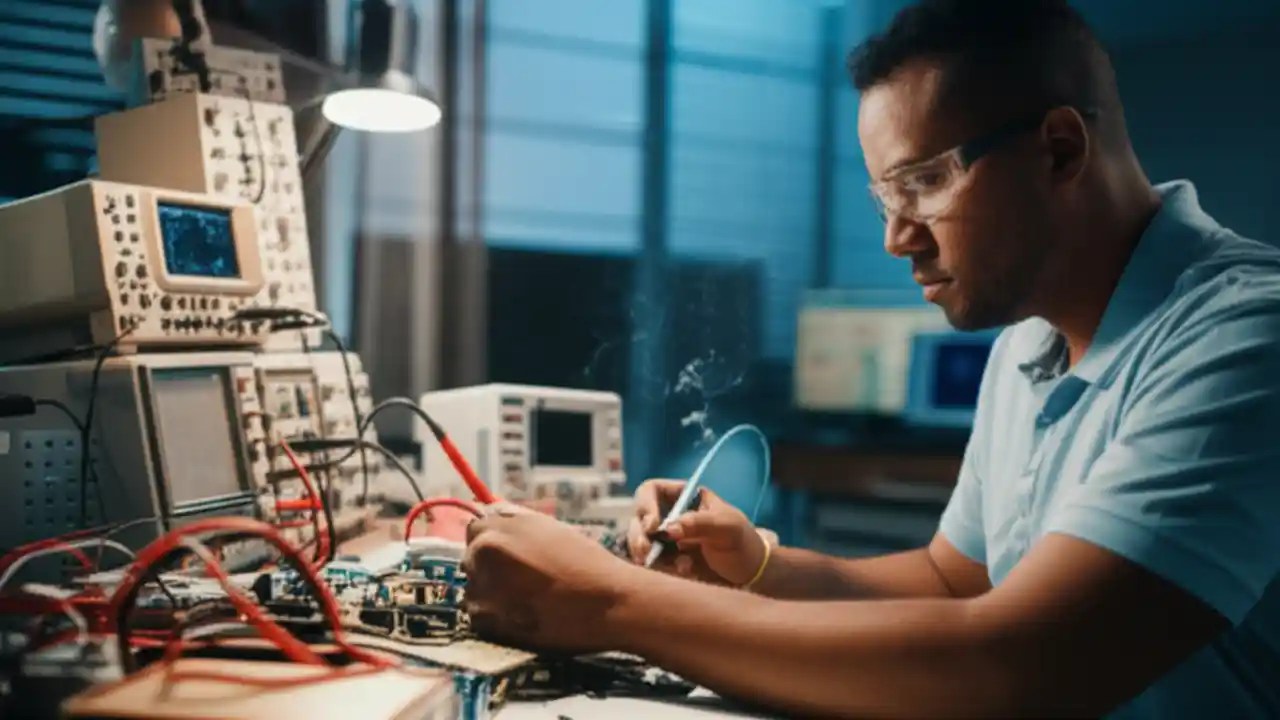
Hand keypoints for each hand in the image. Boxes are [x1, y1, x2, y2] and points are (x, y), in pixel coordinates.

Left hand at [463, 506, 640, 652]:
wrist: (606, 601)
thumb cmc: (586, 562)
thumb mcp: (549, 529)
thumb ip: (516, 524)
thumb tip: (493, 517)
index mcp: (499, 527)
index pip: (475, 531)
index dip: (492, 543)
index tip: (506, 557)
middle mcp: (483, 553)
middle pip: (471, 560)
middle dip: (489, 569)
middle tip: (520, 582)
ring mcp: (481, 589)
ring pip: (474, 590)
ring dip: (491, 595)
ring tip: (525, 602)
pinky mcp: (486, 622)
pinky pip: (479, 617)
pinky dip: (495, 619)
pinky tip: (523, 617)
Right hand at [627, 480, 769, 586]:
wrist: (750, 573)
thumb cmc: (742, 541)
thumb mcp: (727, 527)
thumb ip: (699, 523)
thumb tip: (668, 528)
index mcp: (683, 497)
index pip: (651, 490)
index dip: (645, 505)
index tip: (653, 526)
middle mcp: (669, 515)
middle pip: (638, 518)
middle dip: (639, 536)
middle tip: (647, 553)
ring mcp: (665, 539)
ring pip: (639, 542)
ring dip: (648, 556)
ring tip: (675, 566)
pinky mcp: (666, 561)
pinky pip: (651, 563)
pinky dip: (662, 569)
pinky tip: (686, 571)